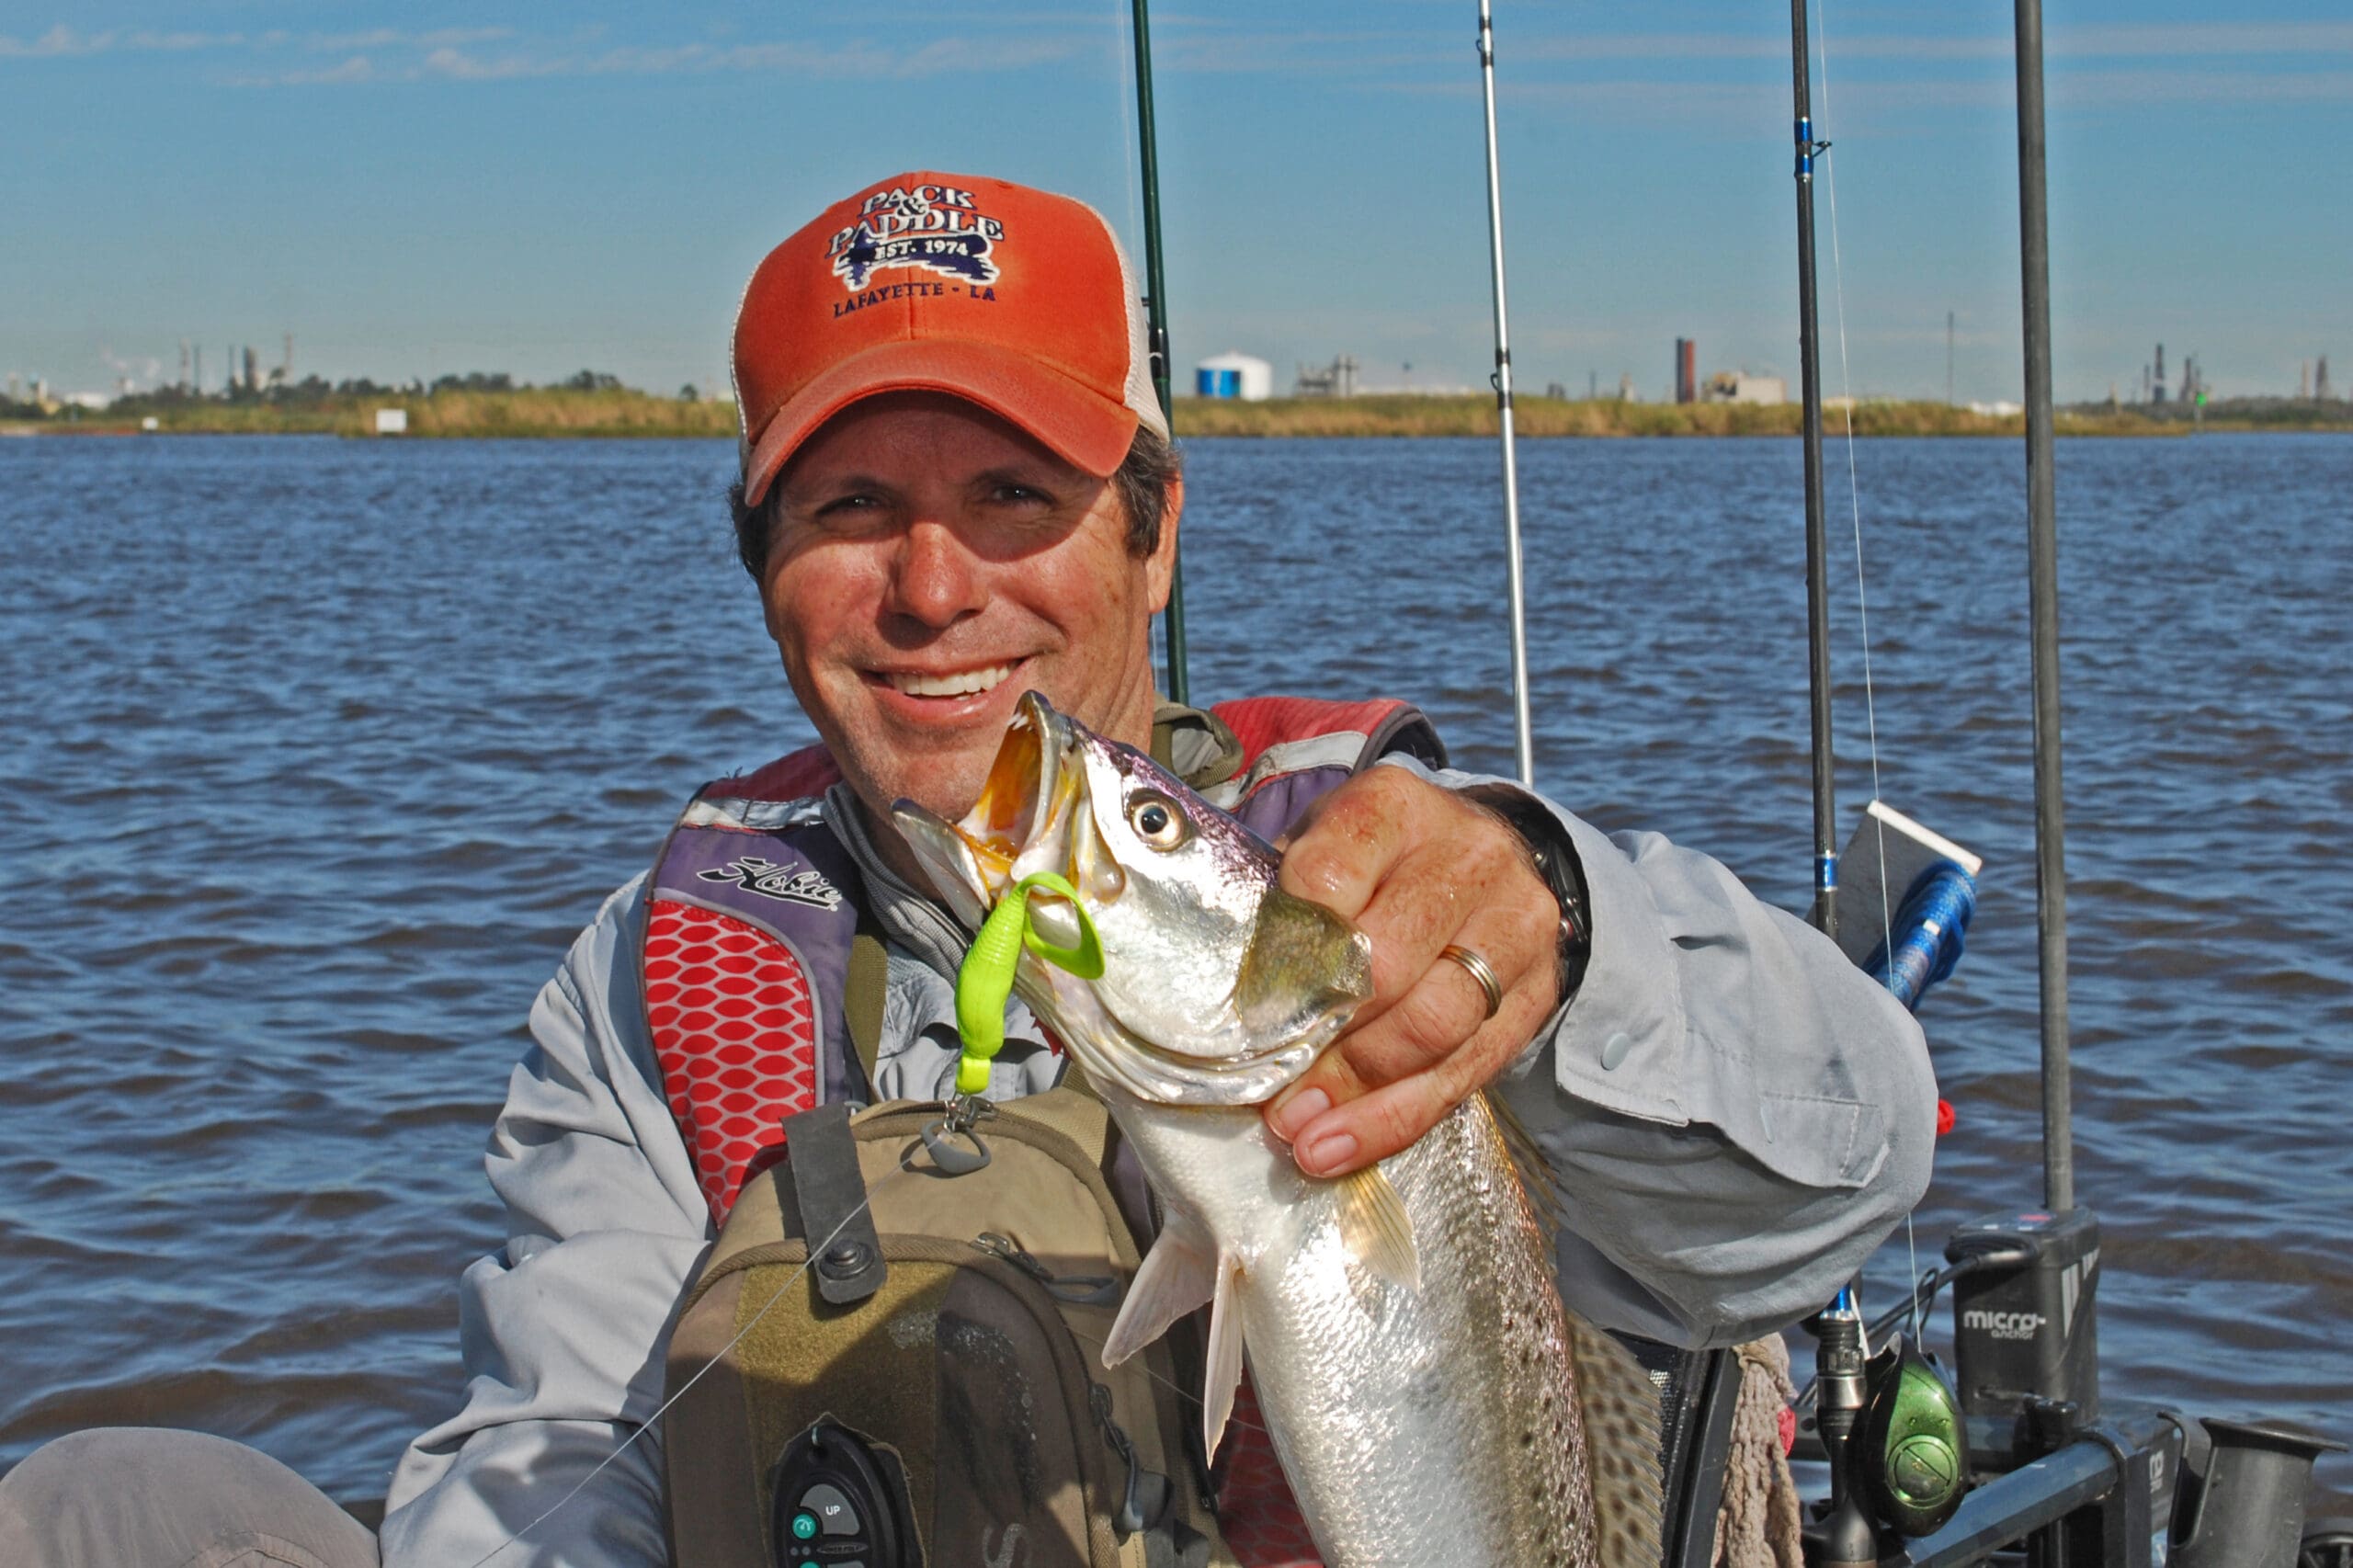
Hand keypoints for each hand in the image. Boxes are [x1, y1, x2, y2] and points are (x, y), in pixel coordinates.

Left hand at [1262, 767, 1562, 1176]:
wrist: (1484, 860)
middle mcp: (1467, 856)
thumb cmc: (1373, 863)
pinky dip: (1394, 1118)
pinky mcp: (1536, 994)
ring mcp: (1513, 925)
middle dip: (1322, 1033)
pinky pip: (1465, 1072)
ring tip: (1296, 1128)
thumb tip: (1210, 982)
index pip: (1329, 874)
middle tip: (1266, 1083)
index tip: (1244, 1006)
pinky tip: (1339, 1146)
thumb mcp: (1320, 845)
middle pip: (1390, 960)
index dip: (1283, 947)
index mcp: (1394, 806)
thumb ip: (1275, 896)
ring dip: (1357, 1088)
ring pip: (1435, 1024)